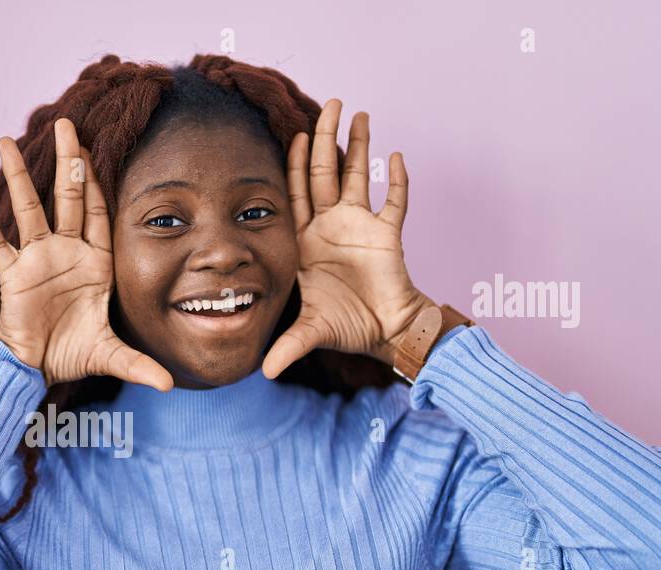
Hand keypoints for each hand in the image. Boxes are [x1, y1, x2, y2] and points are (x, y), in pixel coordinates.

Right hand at [0, 118, 172, 390]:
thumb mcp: (110, 355)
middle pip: (65, 198)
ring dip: (18, 178)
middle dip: (67, 162)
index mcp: (94, 262)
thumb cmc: (73, 353)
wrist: (37, 368)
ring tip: (6, 141)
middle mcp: (65, 253)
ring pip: (27, 211)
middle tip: (66, 125)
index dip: (94, 181)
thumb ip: (139, 364)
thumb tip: (168, 385)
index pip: (95, 212)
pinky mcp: (13, 277)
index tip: (94, 148)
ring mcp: (37, 261)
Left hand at [261, 100, 435, 378]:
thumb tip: (263, 372)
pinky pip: (393, 202)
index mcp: (307, 242)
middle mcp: (331, 227)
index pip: (295, 196)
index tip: (291, 136)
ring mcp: (360, 227)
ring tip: (359, 114)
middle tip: (327, 105)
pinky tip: (396, 157)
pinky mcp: (387, 234)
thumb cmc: (347, 326)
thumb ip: (288, 346)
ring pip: (357, 177)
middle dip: (323, 140)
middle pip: (323, 175)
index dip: (293, 167)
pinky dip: (395, 181)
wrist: (385, 332)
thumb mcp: (311, 333)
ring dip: (358, 147)